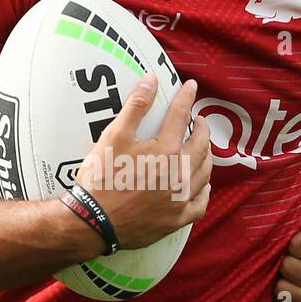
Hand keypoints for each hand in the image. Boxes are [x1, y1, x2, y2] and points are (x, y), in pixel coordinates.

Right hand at [74, 73, 211, 250]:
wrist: (94, 222)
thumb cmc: (102, 179)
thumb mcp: (114, 136)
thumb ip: (136, 106)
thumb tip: (151, 80)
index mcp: (167, 150)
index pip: (181, 116)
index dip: (186, 98)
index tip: (191, 87)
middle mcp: (180, 173)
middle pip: (201, 145)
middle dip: (202, 129)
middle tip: (199, 121)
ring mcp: (180, 198)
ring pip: (204, 172)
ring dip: (206, 156)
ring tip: (202, 147)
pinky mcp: (176, 219)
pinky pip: (200, 203)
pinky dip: (204, 191)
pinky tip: (202, 185)